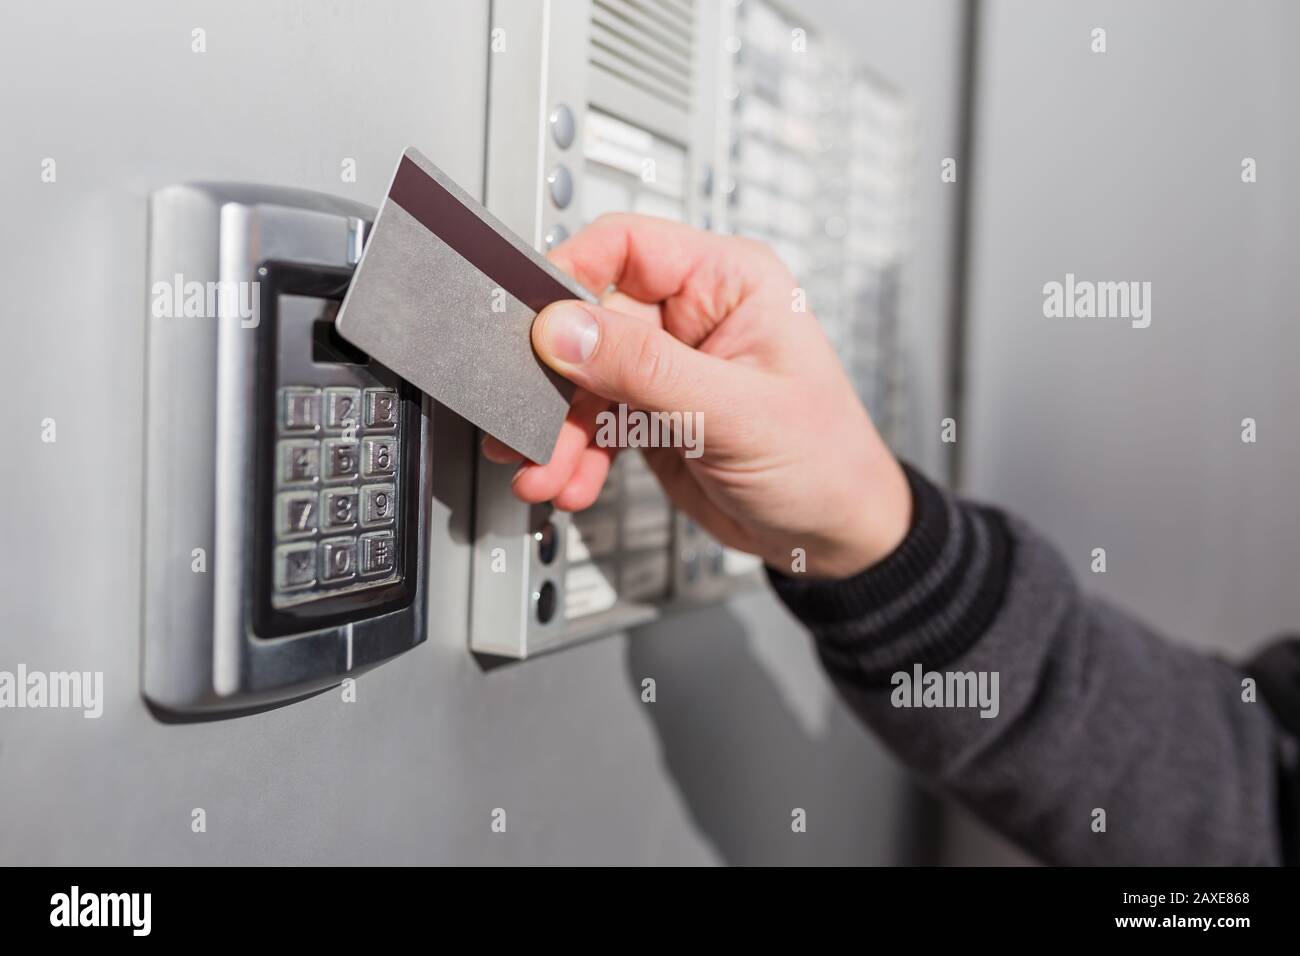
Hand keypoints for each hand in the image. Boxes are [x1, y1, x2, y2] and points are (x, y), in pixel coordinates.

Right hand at [481, 213, 910, 578]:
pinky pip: (593, 421)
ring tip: (543, 471)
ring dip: (557, 429)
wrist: (834, 537)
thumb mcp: (734, 413)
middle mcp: (692, 315)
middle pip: (591, 321)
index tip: (531, 324)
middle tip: (527, 422)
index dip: (570, 277)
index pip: (626, 246)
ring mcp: (669, 366)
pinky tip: (569, 483)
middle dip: (555, 380)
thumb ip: (646, 369)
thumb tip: (565, 328)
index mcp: (727, 281)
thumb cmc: (825, 462)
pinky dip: (575, 455)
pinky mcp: (653, 412)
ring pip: (584, 379)